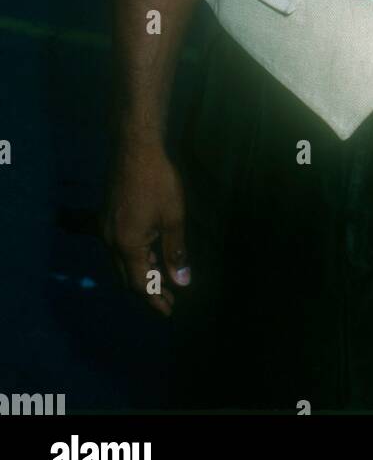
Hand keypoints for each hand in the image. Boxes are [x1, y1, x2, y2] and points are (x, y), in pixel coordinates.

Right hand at [104, 138, 189, 316]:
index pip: (140, 283)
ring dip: (139, 274)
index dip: (155, 299)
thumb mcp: (173, 217)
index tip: (168, 311)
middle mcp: (110, 241)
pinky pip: (116, 247)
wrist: (134, 148)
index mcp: (127, 244)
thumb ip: (176, 251)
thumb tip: (182, 281)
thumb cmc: (158, 181)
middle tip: (167, 300)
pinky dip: (131, 257)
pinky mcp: (105, 217)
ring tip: (161, 279)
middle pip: (127, 277)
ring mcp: (104, 229)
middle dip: (147, 291)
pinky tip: (146, 254)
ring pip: (120, 263)